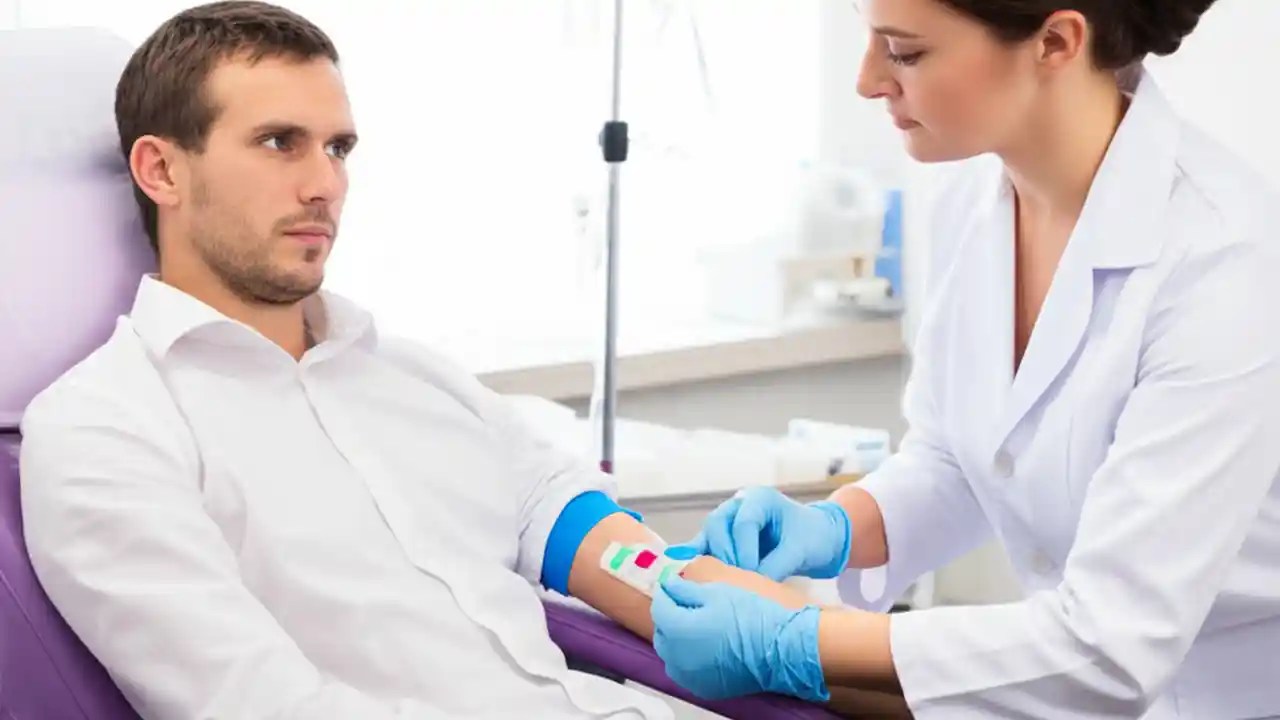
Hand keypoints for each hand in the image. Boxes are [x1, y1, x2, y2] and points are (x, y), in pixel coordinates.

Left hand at [650, 574, 828, 701]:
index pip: (659, 607)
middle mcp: (678, 658)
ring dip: (675, 638)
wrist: (784, 648)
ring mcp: (691, 677)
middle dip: (669, 615)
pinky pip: (685, 670)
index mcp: (679, 630)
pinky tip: (703, 646)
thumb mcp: (717, 591)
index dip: (666, 591)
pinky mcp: (705, 688)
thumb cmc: (754, 614)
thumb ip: (685, 588)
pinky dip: (687, 657)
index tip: (674, 583)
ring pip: (670, 654)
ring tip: (694, 624)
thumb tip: (668, 584)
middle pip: (661, 632)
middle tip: (685, 601)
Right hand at [676, 486, 851, 580]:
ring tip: (720, 580)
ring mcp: (728, 520)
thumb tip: (753, 584)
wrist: (817, 538)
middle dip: (725, 553)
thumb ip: (776, 565)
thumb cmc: (813, 537)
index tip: (753, 572)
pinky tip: (677, 562)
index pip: (743, 522)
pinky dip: (694, 555)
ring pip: (708, 535)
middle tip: (737, 576)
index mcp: (760, 499)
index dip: (744, 548)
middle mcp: (739, 505)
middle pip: (717, 524)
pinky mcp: (723, 537)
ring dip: (712, 557)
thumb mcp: (800, 550)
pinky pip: (705, 544)